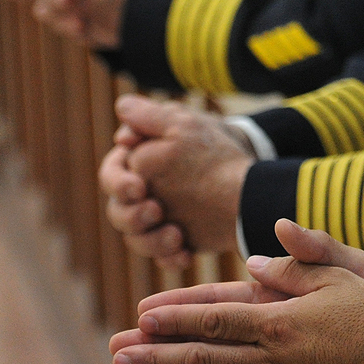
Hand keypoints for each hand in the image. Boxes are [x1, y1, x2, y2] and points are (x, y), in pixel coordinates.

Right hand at [98, 94, 254, 267]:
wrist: (252, 184)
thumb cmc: (215, 151)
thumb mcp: (186, 127)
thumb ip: (150, 117)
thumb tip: (122, 107)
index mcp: (140, 164)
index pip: (111, 175)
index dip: (118, 181)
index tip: (138, 186)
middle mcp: (144, 194)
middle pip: (118, 212)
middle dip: (132, 215)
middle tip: (156, 210)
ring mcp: (159, 220)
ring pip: (136, 239)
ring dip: (150, 240)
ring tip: (176, 236)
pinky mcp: (176, 241)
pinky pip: (163, 257)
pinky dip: (171, 257)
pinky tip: (186, 254)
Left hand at [109, 220, 363, 363]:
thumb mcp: (344, 274)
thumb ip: (296, 263)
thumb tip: (251, 263)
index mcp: (281, 319)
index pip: (216, 317)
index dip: (176, 316)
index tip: (142, 314)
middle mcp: (274, 360)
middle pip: (204, 356)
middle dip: (156, 353)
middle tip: (116, 352)